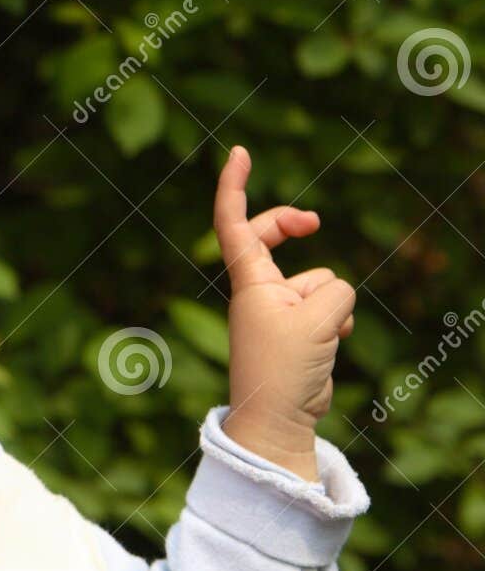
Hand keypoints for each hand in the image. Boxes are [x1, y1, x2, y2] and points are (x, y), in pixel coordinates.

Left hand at [213, 146, 355, 481]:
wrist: (280, 417)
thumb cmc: (283, 367)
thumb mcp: (318, 318)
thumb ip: (334, 290)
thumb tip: (332, 294)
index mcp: (249, 280)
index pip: (235, 222)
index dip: (234, 186)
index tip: (239, 153)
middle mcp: (259, 288)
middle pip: (273, 235)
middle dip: (293, 224)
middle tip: (313, 220)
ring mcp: (279, 306)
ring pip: (322, 281)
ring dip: (331, 305)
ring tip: (317, 338)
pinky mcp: (300, 327)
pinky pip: (330, 307)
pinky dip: (337, 323)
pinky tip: (327, 349)